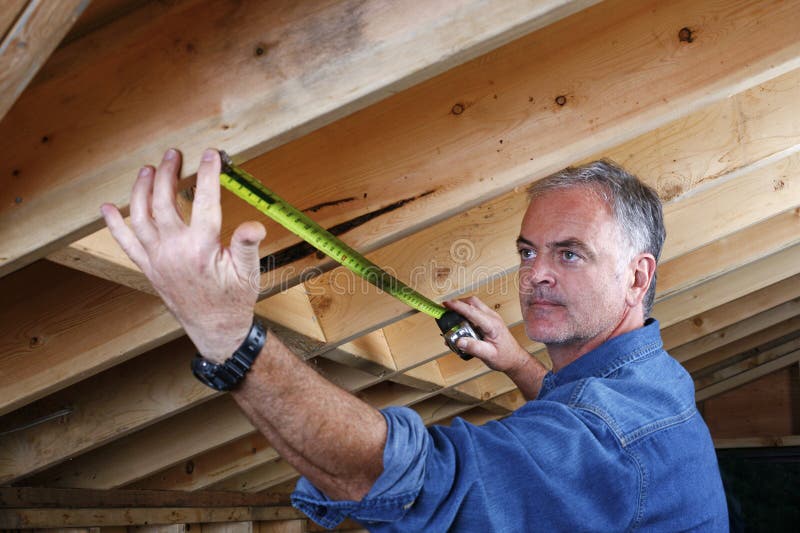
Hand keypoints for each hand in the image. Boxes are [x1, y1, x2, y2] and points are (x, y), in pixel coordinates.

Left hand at [101, 148, 265, 362]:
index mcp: (202, 249)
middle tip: (173, 155)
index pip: (205, 201)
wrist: (215, 330)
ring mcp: (157, 259)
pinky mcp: (148, 267)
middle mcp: (175, 251)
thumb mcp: (249, 272)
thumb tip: (253, 226)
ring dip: (140, 189)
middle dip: (167, 173)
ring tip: (147, 170)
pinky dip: (114, 224)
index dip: (207, 174)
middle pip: (164, 201)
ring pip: (141, 216)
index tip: (210, 155)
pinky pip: (126, 242)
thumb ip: (247, 246)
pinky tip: (107, 208)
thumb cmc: (233, 301)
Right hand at [445, 296, 545, 399]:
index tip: (445, 304)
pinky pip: (475, 312)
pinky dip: (466, 314)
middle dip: (458, 302)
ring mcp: (491, 318)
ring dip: (462, 307)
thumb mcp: (488, 355)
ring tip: (450, 317)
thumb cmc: (505, 357)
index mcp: (492, 324)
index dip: (457, 306)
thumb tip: (458, 341)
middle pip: (472, 302)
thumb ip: (473, 348)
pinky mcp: (489, 321)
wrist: (515, 359)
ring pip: (474, 305)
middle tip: (445, 309)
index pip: (472, 311)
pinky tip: (460, 324)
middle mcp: (492, 317)